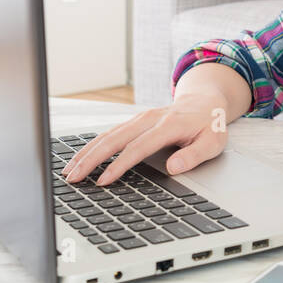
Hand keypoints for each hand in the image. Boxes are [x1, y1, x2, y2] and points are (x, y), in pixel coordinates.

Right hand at [61, 89, 229, 185]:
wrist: (206, 101)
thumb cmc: (210, 125)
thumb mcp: (213, 142)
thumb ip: (194, 155)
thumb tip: (173, 168)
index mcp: (169, 125)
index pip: (138, 148)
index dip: (119, 166)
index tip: (103, 181)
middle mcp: (149, 118)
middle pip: (114, 139)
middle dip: (91, 159)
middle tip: (73, 177)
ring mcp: (140, 118)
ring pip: (107, 134)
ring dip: (86, 152)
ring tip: (68, 170)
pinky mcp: (134, 121)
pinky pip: (109, 132)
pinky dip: (92, 145)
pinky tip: (80, 157)